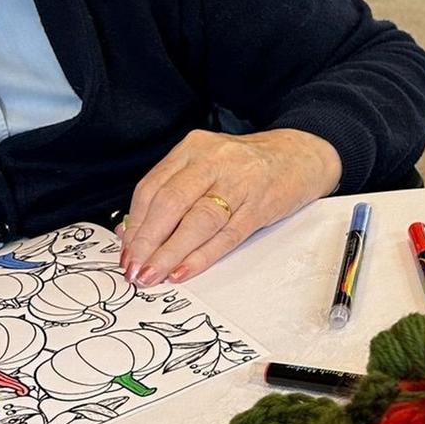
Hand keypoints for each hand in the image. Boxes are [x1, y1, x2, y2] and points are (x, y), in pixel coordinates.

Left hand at [120, 127, 342, 285]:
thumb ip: (172, 193)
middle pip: (170, 203)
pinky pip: (226, 235)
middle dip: (148, 242)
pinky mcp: (260, 205)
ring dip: (170, 253)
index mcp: (193, 148)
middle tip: (135, 269)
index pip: (152, 188)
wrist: (299, 156)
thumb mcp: (206, 167)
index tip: (126, 252)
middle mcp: (214, 161)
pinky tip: (184, 271)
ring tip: (154, 275)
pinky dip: (202, 256)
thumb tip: (134, 235)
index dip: (135, 224)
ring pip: (197, 221)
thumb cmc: (244, 167)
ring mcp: (240, 182)